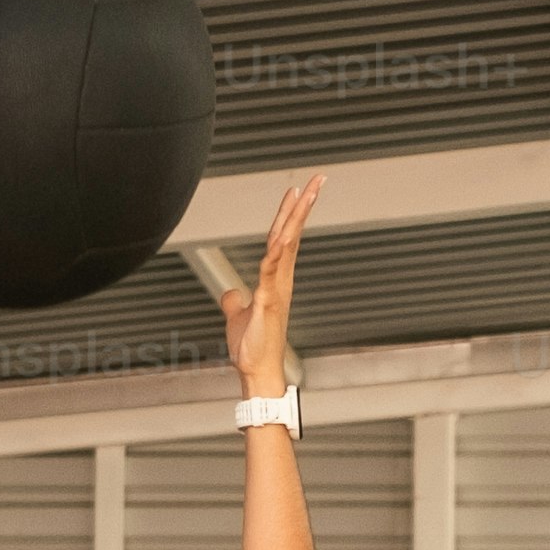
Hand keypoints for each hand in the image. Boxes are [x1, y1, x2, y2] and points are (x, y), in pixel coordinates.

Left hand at [221, 173, 322, 409]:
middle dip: (305, 205)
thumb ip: (234, 301)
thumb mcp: (237, 317)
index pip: (284, 238)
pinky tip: (282, 231)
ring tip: (306, 192)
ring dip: (296, 218)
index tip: (299, 190)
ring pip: (287, 244)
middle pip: (293, 233)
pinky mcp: (268, 300)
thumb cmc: (252, 347)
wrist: (255, 372)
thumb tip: (230, 293)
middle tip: (319, 178)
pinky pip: (272, 269)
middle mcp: (282, 279)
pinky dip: (277, 249)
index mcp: (276, 279)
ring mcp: (277, 288)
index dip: (290, 213)